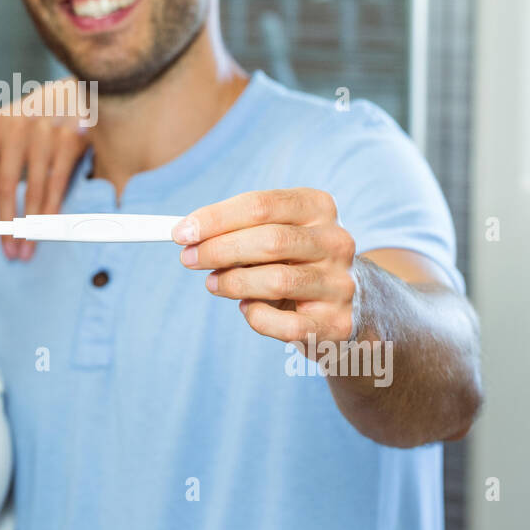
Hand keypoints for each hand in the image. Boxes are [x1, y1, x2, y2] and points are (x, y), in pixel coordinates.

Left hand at [0, 78, 92, 259]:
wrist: (82, 88)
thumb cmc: (38, 118)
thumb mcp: (8, 128)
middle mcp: (16, 126)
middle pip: (4, 184)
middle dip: (4, 223)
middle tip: (6, 252)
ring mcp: (45, 132)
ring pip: (34, 189)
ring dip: (30, 225)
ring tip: (25, 250)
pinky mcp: (71, 139)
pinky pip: (58, 183)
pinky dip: (52, 210)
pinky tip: (47, 229)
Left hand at [172, 188, 357, 349]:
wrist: (348, 305)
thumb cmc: (293, 261)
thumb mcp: (273, 232)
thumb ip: (237, 229)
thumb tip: (187, 234)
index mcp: (318, 208)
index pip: (261, 205)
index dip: (215, 218)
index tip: (181, 232)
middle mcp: (336, 242)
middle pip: (269, 240)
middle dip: (218, 250)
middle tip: (188, 258)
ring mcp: (340, 283)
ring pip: (276, 281)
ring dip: (232, 283)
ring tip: (213, 283)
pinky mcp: (336, 323)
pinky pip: (286, 324)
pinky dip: (256, 317)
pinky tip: (247, 308)